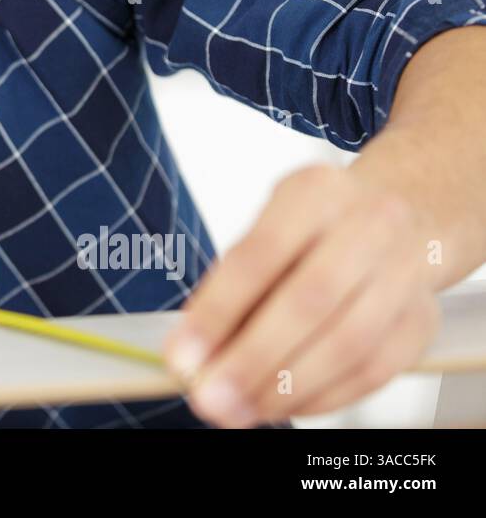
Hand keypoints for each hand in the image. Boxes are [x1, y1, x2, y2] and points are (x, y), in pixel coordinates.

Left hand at [163, 163, 441, 426]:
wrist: (403, 217)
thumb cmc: (317, 229)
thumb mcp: (270, 228)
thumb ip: (233, 283)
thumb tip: (194, 351)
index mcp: (314, 193)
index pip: (258, 256)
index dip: (216, 312)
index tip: (182, 356)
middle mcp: (369, 225)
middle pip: (308, 302)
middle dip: (251, 359)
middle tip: (209, 397)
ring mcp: (405, 273)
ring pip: (347, 343)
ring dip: (285, 388)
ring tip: (239, 411)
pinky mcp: (422, 321)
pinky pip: (373, 371)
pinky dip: (322, 397)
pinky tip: (282, 405)